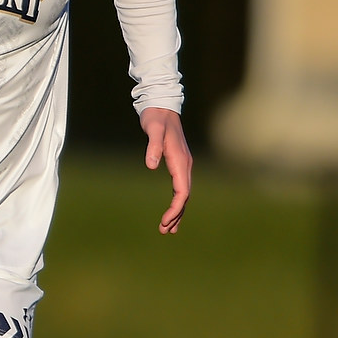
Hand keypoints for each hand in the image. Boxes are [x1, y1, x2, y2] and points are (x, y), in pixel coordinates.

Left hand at [140, 107, 190, 233]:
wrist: (161, 106)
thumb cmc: (156, 118)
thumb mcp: (153, 130)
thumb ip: (153, 147)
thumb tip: (152, 165)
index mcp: (180, 161)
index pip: (182, 191)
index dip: (175, 208)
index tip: (165, 221)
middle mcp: (185, 165)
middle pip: (184, 196)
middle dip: (176, 215)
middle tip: (164, 231)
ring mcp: (182, 164)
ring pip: (183, 194)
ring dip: (177, 211)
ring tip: (168, 229)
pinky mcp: (177, 163)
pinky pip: (180, 187)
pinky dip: (177, 201)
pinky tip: (172, 211)